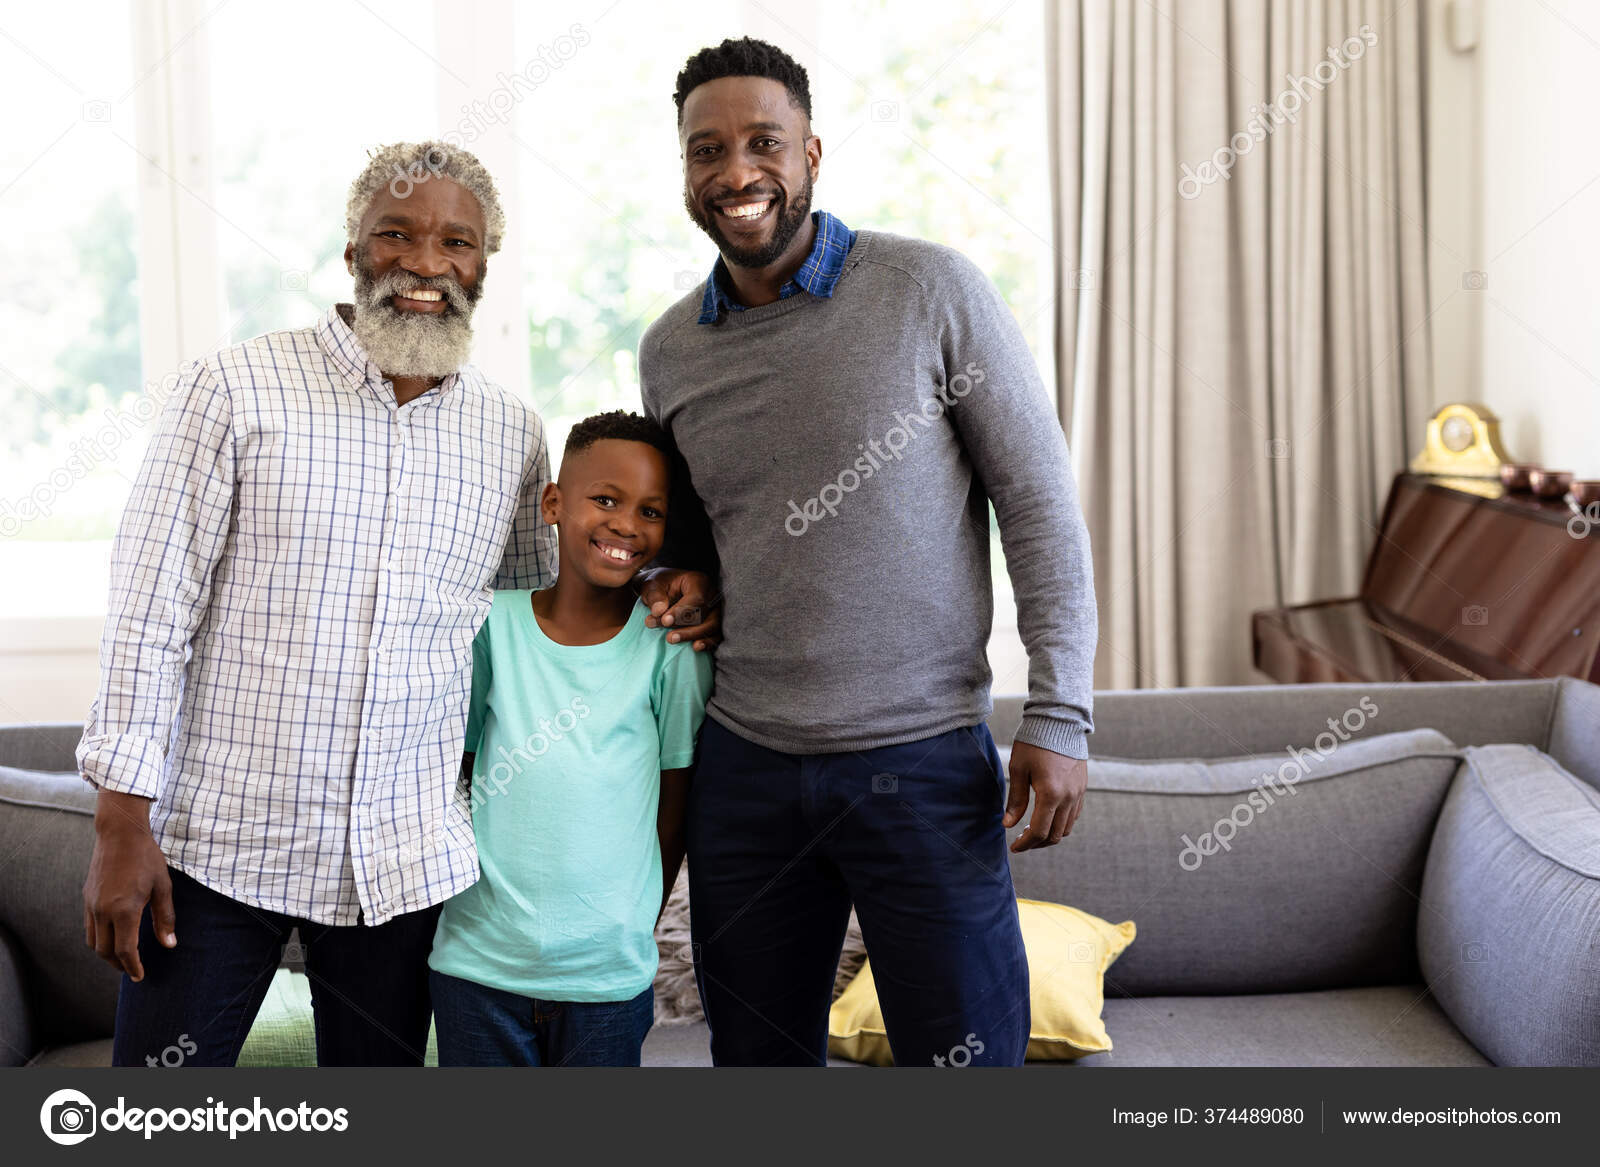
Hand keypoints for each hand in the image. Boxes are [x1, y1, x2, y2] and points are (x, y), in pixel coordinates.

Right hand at [83, 791, 174, 981]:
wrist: (119, 833)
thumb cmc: (146, 858)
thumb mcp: (163, 887)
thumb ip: (165, 918)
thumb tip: (170, 945)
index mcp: (123, 910)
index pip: (125, 950)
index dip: (132, 967)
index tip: (140, 977)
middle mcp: (102, 911)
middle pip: (104, 951)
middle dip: (118, 965)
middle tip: (132, 970)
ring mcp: (91, 904)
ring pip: (93, 941)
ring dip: (106, 954)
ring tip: (122, 957)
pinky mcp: (86, 897)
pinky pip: (89, 927)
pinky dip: (99, 938)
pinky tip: (112, 936)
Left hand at [640, 569, 721, 650]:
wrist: (663, 591)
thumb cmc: (659, 586)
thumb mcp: (651, 586)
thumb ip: (654, 596)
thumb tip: (659, 611)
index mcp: (698, 581)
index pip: (696, 598)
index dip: (682, 612)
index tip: (665, 621)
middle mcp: (711, 595)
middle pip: (706, 614)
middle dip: (687, 628)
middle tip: (669, 637)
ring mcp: (715, 610)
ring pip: (713, 626)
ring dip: (695, 636)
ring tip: (676, 642)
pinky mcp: (714, 624)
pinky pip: (716, 635)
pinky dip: (707, 643)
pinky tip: (695, 648)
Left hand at [1002, 742, 1086, 851]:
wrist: (1059, 721)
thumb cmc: (1034, 742)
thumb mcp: (1018, 769)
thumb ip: (1015, 799)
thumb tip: (1008, 825)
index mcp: (1051, 794)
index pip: (1038, 831)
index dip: (1025, 844)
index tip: (1014, 847)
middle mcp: (1069, 797)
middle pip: (1054, 835)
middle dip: (1036, 843)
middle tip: (1021, 841)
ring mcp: (1078, 794)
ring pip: (1067, 828)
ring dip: (1050, 835)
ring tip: (1032, 830)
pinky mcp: (1082, 788)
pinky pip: (1074, 815)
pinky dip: (1061, 824)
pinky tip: (1047, 817)